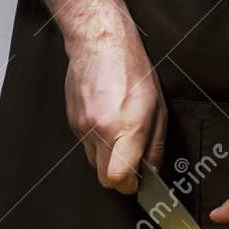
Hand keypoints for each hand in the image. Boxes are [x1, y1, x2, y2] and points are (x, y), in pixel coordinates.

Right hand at [40, 0, 167, 192]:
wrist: (99, 42)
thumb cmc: (131, 69)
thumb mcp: (157, 106)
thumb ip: (155, 143)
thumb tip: (152, 169)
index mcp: (126, 127)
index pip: (119, 179)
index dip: (129, 186)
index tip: (138, 181)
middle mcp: (101, 130)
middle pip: (104, 178)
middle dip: (118, 177)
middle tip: (131, 164)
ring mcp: (82, 127)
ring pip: (94, 162)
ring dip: (108, 158)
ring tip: (120, 133)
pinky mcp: (72, 121)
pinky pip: (85, 144)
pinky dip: (97, 141)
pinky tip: (106, 119)